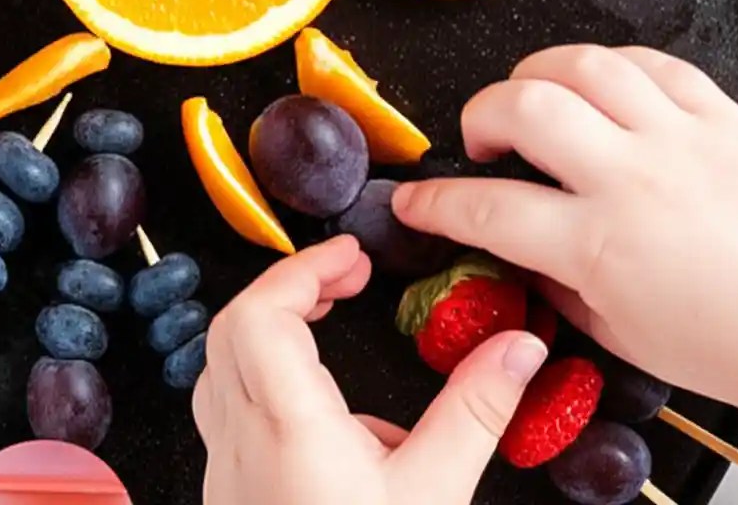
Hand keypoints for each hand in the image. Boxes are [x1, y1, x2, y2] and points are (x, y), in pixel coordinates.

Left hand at [194, 235, 548, 504]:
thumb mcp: (436, 493)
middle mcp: (241, 443)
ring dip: (267, 332)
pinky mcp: (231, 493)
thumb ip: (474, 412)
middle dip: (286, 288)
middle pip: (232, 330)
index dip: (302, 269)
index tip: (351, 257)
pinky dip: (266, 383)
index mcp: (287, 430)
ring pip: (220, 371)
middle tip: (344, 280)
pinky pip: (229, 413)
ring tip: (327, 330)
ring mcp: (226, 470)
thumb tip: (517, 349)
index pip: (262, 315)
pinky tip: (328, 418)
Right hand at [392, 44, 737, 418]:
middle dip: (479, 115)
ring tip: (536, 99)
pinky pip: (658, 62)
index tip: (413, 198)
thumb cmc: (724, 344)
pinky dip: (615, 67)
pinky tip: (604, 90)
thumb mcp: (611, 330)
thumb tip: (508, 243)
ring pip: (586, 64)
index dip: (431, 201)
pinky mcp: (727, 119)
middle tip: (484, 141)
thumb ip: (548, 279)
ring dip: (539, 74)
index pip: (485, 207)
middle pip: (524, 107)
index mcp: (599, 245)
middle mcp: (635, 180)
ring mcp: (684, 141)